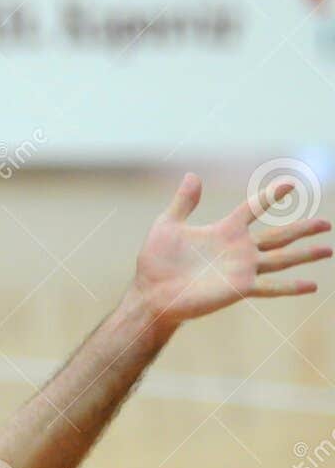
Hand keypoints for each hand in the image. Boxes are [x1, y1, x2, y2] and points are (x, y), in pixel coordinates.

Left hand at [130, 173, 330, 330]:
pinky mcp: (238, 288)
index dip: (270, 197)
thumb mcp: (167, 225)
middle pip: (278, 236)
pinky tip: (312, 285)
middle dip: (302, 229)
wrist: (150, 292)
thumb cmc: (155, 261)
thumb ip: (183, 202)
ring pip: (282, 259)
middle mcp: (238, 249)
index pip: (253, 209)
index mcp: (224, 231)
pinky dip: (291, 286)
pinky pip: (270, 287)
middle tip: (326, 223)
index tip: (290, 185)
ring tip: (329, 248)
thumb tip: (192, 175)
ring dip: (306, 254)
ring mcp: (241, 269)